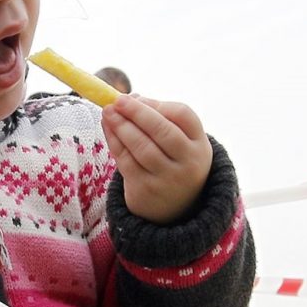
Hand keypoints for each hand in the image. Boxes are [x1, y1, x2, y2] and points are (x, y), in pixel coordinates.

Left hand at [101, 95, 211, 223]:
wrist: (174, 208)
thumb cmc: (172, 163)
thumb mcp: (179, 143)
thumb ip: (160, 119)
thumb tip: (132, 97)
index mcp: (199, 145)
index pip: (183, 115)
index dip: (158, 104)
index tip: (137, 97)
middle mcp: (188, 162)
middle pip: (162, 130)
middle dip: (137, 113)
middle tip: (118, 100)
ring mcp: (167, 178)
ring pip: (141, 146)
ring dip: (121, 126)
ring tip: (107, 112)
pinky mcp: (145, 189)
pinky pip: (126, 161)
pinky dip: (114, 142)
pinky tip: (107, 128)